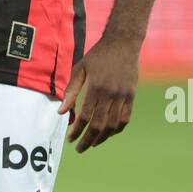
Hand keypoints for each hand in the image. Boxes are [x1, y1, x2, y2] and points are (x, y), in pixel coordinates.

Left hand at [58, 34, 139, 152]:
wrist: (123, 43)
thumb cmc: (98, 55)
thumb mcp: (80, 69)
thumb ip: (71, 91)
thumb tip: (61, 111)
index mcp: (96, 87)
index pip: (85, 116)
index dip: (77, 131)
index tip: (70, 138)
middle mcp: (110, 93)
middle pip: (99, 125)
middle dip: (88, 140)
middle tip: (79, 149)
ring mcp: (123, 95)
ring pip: (113, 125)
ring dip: (102, 138)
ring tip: (92, 143)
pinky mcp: (131, 95)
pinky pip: (125, 118)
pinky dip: (117, 129)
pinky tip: (108, 134)